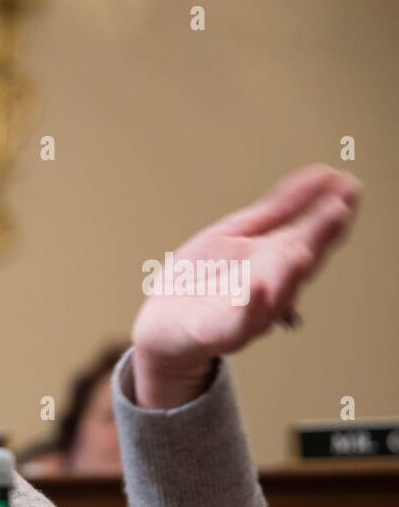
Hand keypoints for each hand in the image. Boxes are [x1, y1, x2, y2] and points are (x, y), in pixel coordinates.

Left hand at [130, 164, 360, 407]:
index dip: (329, 212)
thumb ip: (278, 208)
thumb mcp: (237, 232)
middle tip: (338, 209)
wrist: (159, 324)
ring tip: (301, 250)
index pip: (312, 235)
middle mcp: (271, 286)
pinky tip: (256, 287)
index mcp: (276, 259)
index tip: (348, 186)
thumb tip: (321, 174)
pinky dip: (249, 306)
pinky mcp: (219, 332)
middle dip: (319, 238)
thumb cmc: (201, 279)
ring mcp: (248, 311)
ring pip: (277, 295)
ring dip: (290, 274)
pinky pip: (239, 323)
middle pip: (301, 262)